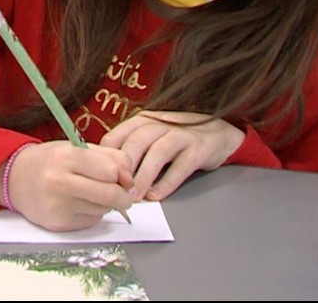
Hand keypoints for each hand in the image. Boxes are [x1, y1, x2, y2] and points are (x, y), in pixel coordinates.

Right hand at [0, 141, 133, 231]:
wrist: (15, 179)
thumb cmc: (50, 161)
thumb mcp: (77, 148)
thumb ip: (110, 157)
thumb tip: (131, 181)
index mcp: (65, 156)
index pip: (111, 170)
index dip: (122, 175)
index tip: (120, 176)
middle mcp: (59, 181)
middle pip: (111, 194)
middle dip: (124, 196)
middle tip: (123, 194)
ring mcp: (58, 205)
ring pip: (104, 209)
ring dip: (105, 203)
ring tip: (90, 193)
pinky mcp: (59, 223)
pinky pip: (91, 220)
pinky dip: (92, 213)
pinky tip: (77, 203)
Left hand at [101, 110, 244, 200]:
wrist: (217, 134)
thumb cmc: (175, 139)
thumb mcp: (149, 138)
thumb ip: (129, 150)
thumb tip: (103, 173)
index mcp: (141, 121)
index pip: (116, 136)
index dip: (106, 158)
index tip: (100, 179)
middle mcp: (159, 124)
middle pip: (135, 142)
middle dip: (124, 168)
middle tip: (116, 190)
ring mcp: (181, 135)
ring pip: (157, 153)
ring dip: (144, 176)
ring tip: (134, 196)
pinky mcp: (198, 149)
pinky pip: (181, 166)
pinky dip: (167, 182)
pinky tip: (157, 195)